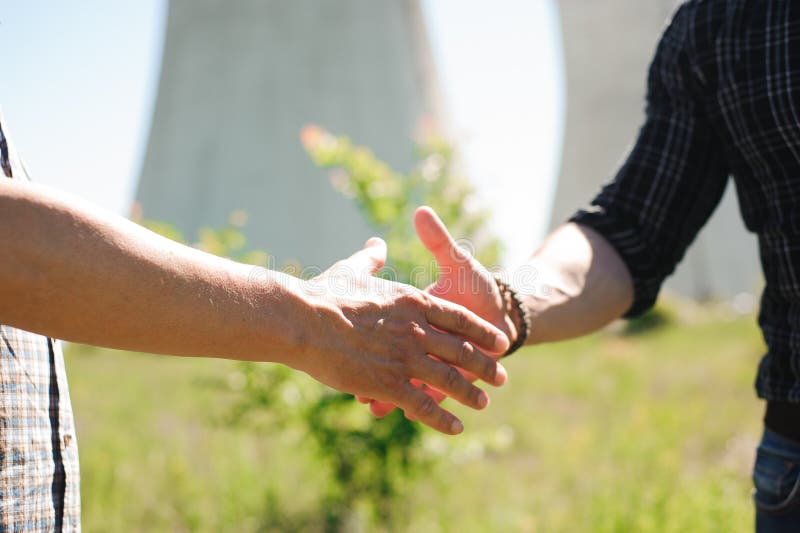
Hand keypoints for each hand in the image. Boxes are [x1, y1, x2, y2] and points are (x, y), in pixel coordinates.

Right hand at [293, 237, 508, 434]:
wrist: (302, 318)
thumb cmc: (324, 294)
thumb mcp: (352, 270)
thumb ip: (370, 260)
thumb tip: (375, 245)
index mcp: (413, 301)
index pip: (459, 319)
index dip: (482, 332)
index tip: (500, 341)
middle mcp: (416, 329)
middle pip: (462, 350)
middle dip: (484, 365)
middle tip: (500, 376)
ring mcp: (405, 358)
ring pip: (448, 379)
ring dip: (469, 393)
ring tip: (483, 402)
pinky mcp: (388, 383)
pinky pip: (423, 404)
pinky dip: (441, 418)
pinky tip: (456, 427)